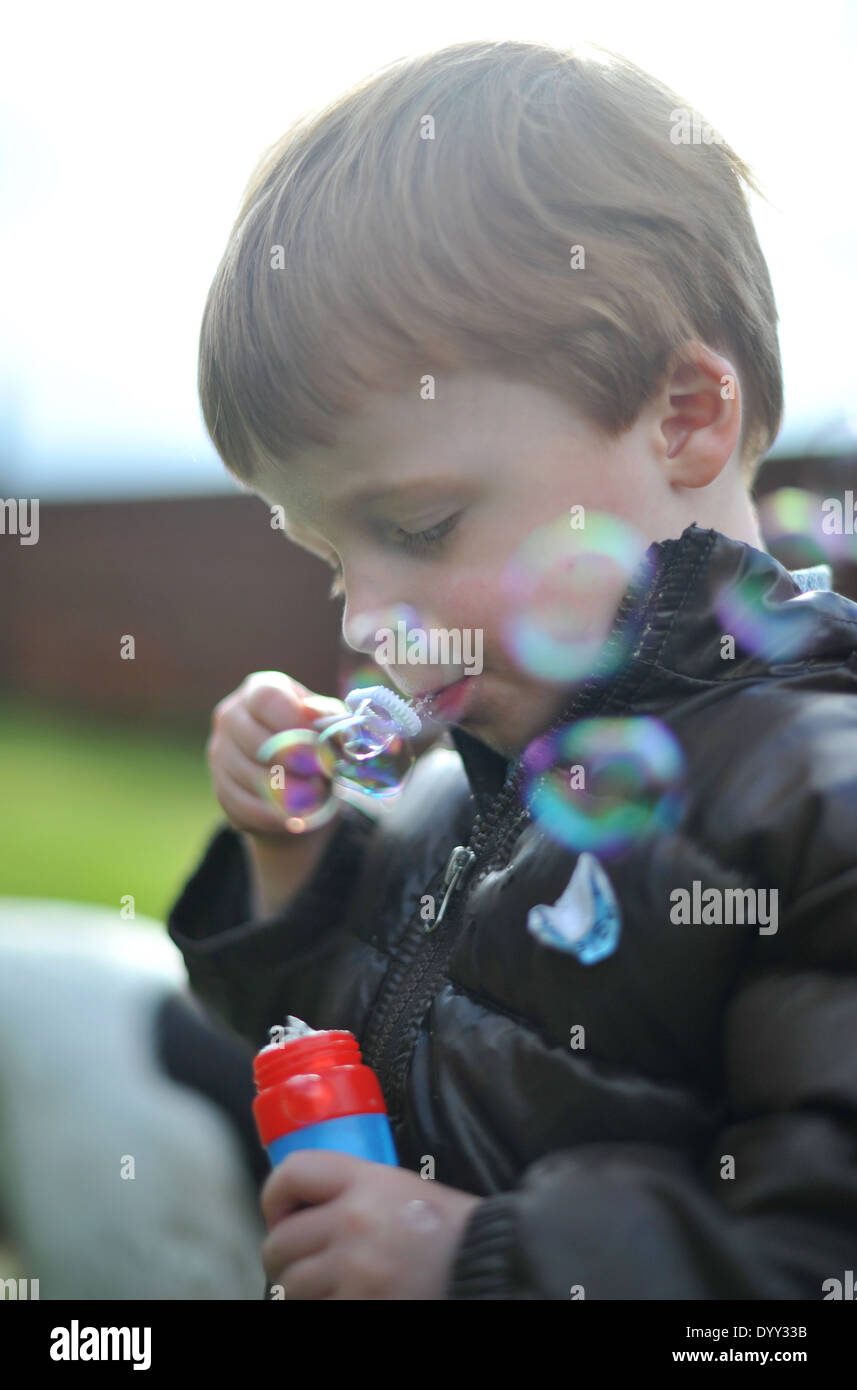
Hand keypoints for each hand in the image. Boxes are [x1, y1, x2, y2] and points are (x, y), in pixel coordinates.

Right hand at [206, 669, 345, 838]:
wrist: (302, 784)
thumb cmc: (318, 742)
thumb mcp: (331, 725)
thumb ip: (328, 718)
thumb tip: (312, 713)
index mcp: (260, 690)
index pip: (267, 700)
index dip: (294, 723)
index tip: (320, 746)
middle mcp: (232, 716)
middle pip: (256, 741)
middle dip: (295, 765)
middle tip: (324, 777)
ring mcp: (220, 753)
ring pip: (250, 778)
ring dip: (289, 793)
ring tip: (317, 796)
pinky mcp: (220, 789)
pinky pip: (243, 806)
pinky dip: (274, 816)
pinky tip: (297, 817)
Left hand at [260, 1150, 482, 1299]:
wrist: (490, 1264)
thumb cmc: (449, 1230)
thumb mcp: (400, 1187)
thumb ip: (352, 1191)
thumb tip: (301, 1209)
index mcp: (366, 1181)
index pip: (291, 1173)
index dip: (275, 1197)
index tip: (280, 1216)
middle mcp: (354, 1222)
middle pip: (280, 1242)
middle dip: (283, 1258)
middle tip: (299, 1265)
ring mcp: (356, 1271)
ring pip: (290, 1287)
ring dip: (300, 1292)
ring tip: (325, 1289)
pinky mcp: (362, 1308)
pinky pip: (316, 1311)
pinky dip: (323, 1308)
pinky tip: (345, 1300)